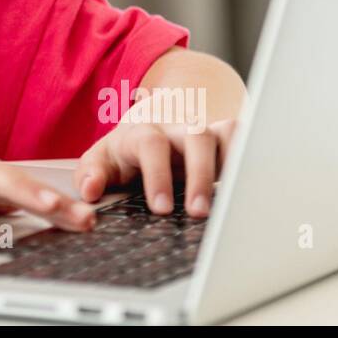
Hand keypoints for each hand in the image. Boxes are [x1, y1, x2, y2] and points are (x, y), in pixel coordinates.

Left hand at [74, 112, 237, 217]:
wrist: (147, 125)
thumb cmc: (124, 152)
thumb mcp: (101, 161)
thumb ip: (90, 174)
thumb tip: (89, 191)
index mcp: (142, 133)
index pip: (151, 145)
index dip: (157, 175)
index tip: (160, 208)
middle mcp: (176, 128)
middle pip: (195, 136)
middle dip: (199, 173)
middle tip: (197, 212)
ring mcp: (202, 131)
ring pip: (224, 133)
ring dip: (230, 164)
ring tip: (230, 200)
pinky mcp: (223, 139)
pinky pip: (241, 137)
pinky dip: (248, 153)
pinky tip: (247, 184)